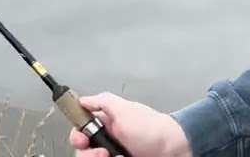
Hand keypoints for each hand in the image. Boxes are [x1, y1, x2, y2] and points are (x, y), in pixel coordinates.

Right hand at [68, 92, 191, 156]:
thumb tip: (83, 99)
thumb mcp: (125, 109)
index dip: (77, 137)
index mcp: (105, 123)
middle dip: (88, 154)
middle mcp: (106, 140)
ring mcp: (113, 154)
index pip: (80, 131)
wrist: (172, 148)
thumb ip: (103, 102)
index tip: (83, 141)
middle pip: (83, 151)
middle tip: (103, 154)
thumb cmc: (150, 127)